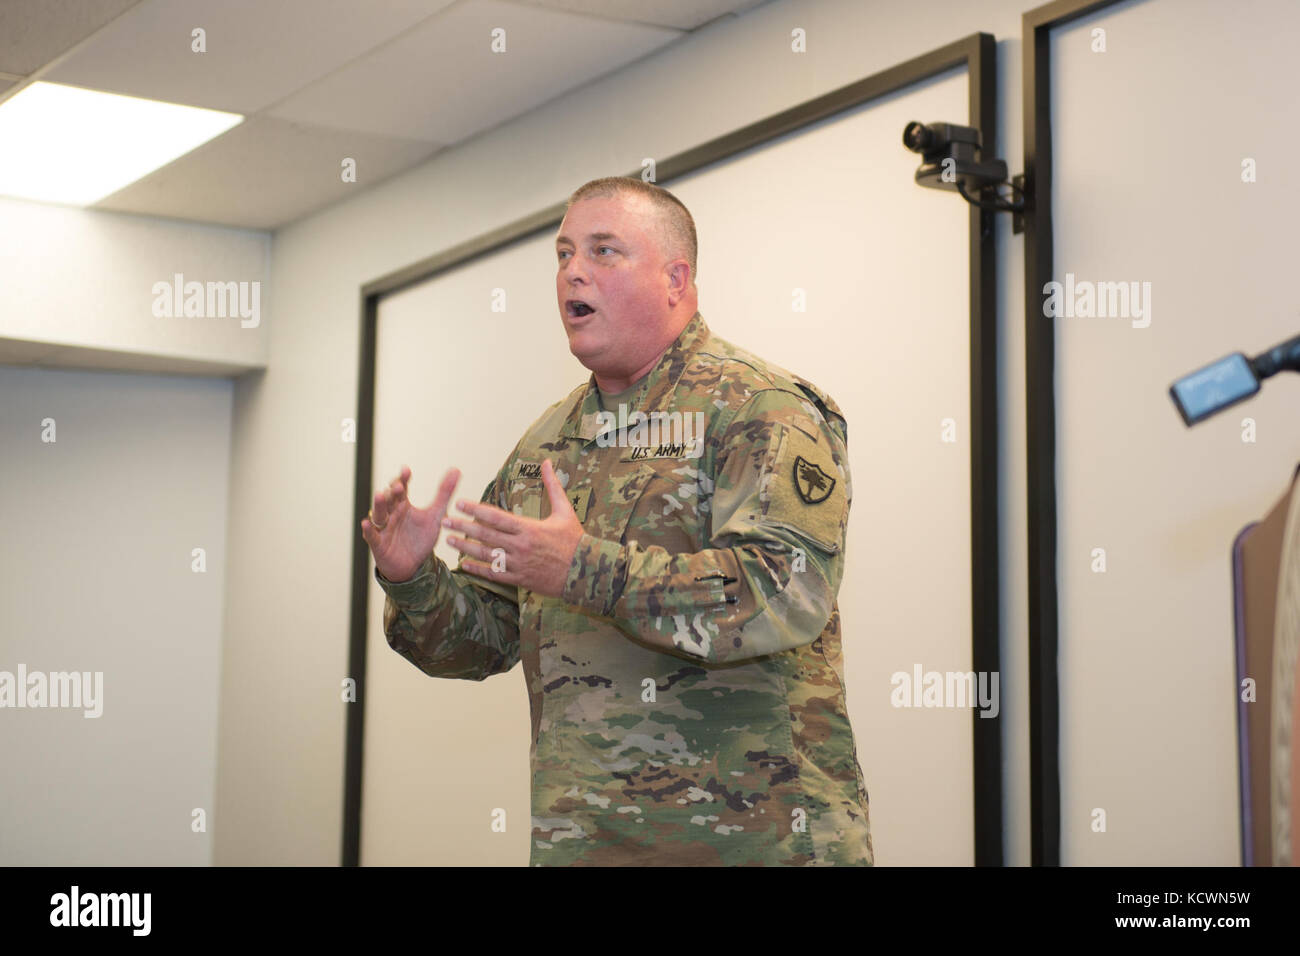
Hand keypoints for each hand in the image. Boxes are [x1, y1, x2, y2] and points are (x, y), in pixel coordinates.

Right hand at [362, 466, 459, 582]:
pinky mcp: (379, 544)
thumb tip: (456, 470)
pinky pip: (371, 536)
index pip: (401, 489)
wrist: (413, 566)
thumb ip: (444, 493)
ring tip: (380, 495)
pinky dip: (368, 530)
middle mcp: (391, 514)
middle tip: (399, 486)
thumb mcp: (436, 515)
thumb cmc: (420, 538)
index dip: (402, 479)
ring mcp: (384, 528)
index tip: (406, 470)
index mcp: (403, 505)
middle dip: (393, 492)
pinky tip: (366, 523)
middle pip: (389, 500)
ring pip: (379, 514)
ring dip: (379, 505)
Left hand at [442, 459, 584, 597]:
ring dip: (465, 547)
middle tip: (445, 520)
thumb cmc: (575, 540)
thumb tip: (547, 462)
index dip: (475, 509)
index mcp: (529, 528)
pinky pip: (494, 574)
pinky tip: (463, 564)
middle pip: (485, 535)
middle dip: (463, 527)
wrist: (587, 572)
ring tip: (449, 540)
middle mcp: (521, 546)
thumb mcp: (565, 510)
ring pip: (486, 555)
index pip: (496, 517)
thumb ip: (553, 486)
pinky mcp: (520, 579)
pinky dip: (478, 569)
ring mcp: (519, 564)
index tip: (459, 503)